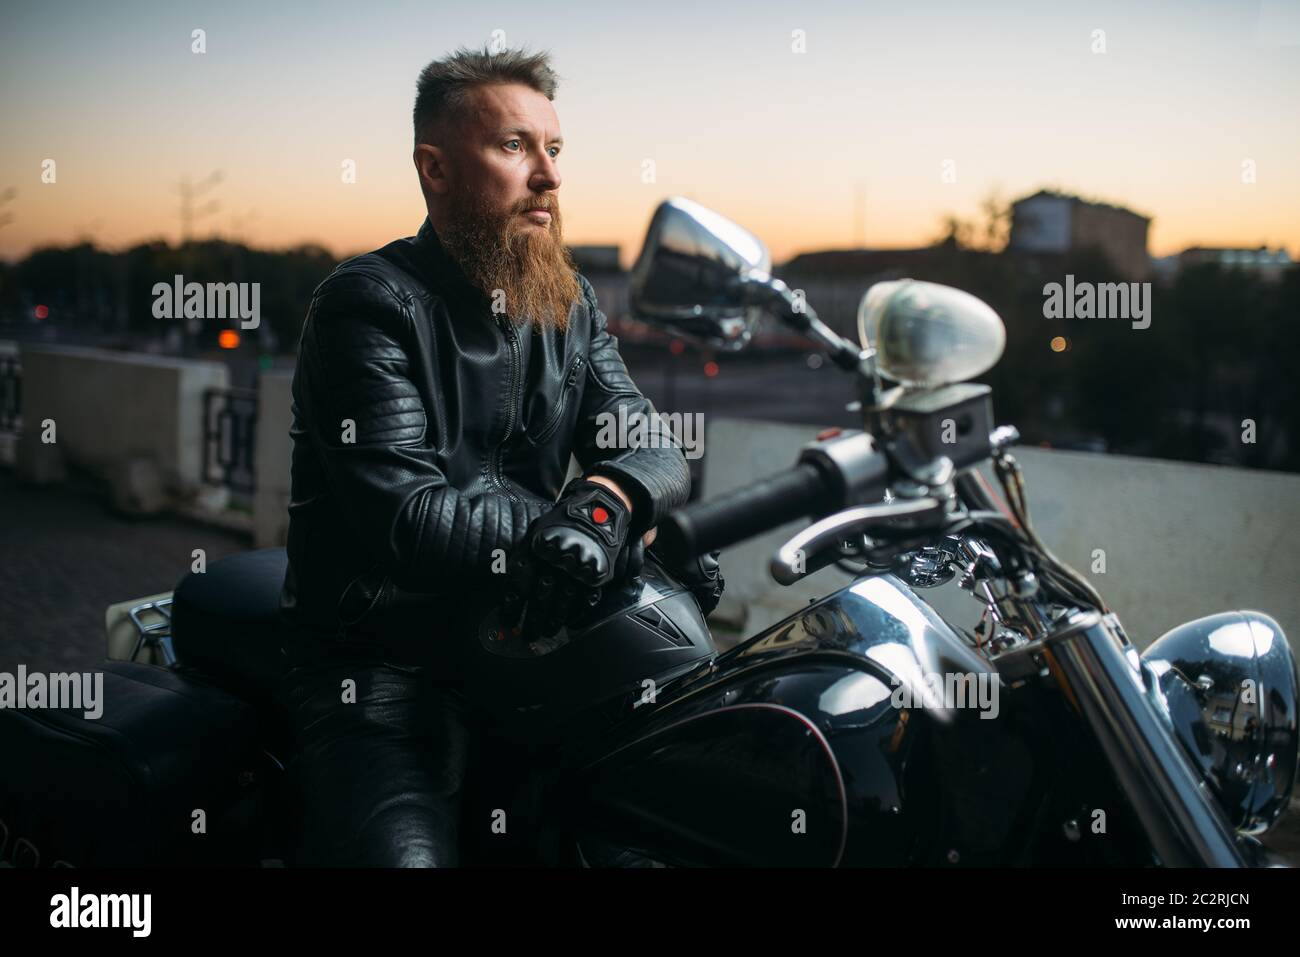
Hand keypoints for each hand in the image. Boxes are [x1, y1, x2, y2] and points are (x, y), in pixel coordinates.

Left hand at [500, 478, 633, 637]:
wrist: (600, 508)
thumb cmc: (563, 520)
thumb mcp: (538, 530)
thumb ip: (524, 553)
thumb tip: (507, 578)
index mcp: (537, 549)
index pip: (518, 584)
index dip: (511, 606)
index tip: (507, 621)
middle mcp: (555, 560)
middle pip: (539, 599)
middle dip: (531, 621)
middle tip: (527, 636)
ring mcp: (578, 568)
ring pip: (562, 603)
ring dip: (552, 622)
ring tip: (545, 633)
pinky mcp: (598, 574)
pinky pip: (586, 600)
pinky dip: (577, 614)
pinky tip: (569, 624)